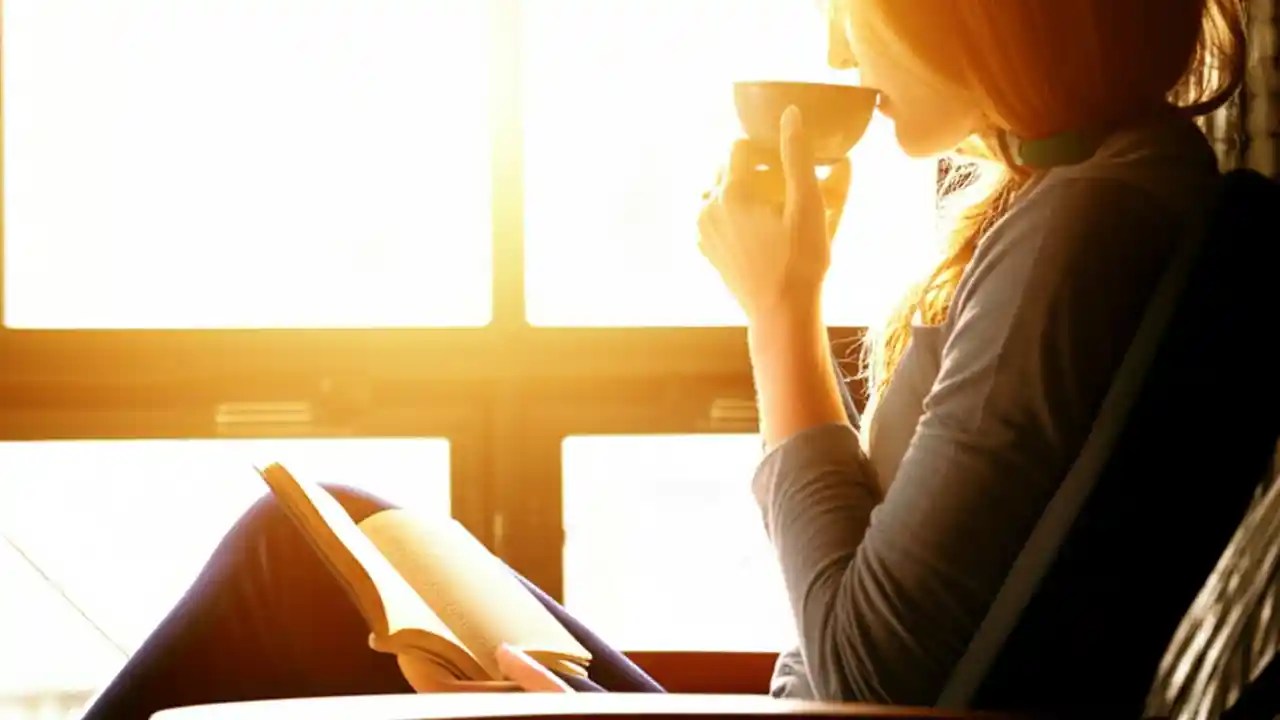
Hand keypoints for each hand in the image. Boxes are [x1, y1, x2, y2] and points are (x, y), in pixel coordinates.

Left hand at [697, 106, 851, 320]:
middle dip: (753, 171)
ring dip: (741, 192)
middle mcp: (708, 206)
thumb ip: (797, 155)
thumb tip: (790, 113)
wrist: (780, 313)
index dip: (764, 150)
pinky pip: (715, 217)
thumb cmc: (800, 261)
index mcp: (732, 190)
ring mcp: (702, 230)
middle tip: (783, 191)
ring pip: (719, 192)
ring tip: (771, 212)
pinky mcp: (705, 249)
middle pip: (727, 168)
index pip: (740, 146)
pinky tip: (758, 232)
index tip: (785, 167)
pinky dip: (732, 215)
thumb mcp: (807, 204)